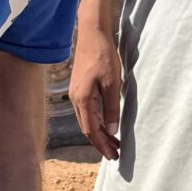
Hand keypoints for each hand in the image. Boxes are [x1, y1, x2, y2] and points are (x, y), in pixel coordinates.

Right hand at [70, 29, 122, 160]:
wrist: (92, 34)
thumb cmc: (103, 56)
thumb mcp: (113, 83)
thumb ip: (112, 108)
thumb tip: (113, 130)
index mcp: (83, 100)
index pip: (92, 131)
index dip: (102, 145)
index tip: (114, 156)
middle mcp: (76, 99)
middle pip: (87, 129)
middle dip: (101, 143)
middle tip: (115, 154)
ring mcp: (76, 94)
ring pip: (87, 121)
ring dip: (100, 133)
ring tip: (114, 142)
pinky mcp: (79, 88)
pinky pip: (87, 111)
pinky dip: (97, 121)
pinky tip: (107, 124)